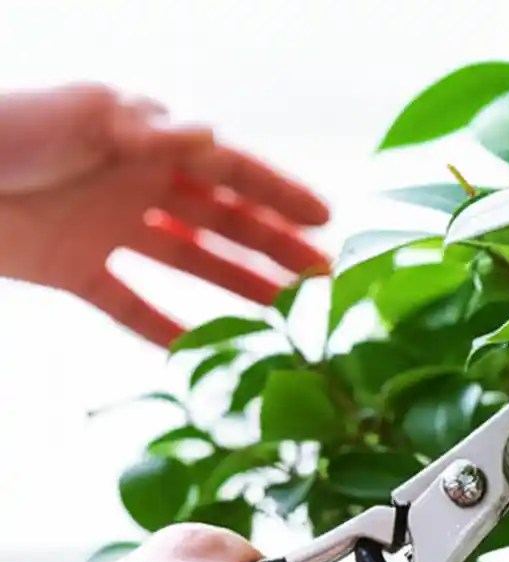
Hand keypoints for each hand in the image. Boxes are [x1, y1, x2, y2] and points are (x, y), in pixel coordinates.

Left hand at [0, 83, 330, 346]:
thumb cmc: (4, 132)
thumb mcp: (82, 117)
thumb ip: (148, 130)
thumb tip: (211, 136)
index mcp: (145, 139)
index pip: (229, 168)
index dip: (279, 193)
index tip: (326, 220)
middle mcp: (134, 181)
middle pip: (220, 218)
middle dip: (274, 245)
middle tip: (323, 277)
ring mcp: (106, 226)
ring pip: (188, 260)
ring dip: (238, 284)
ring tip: (285, 312)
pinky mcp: (72, 268)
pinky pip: (128, 302)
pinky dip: (161, 326)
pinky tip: (198, 347)